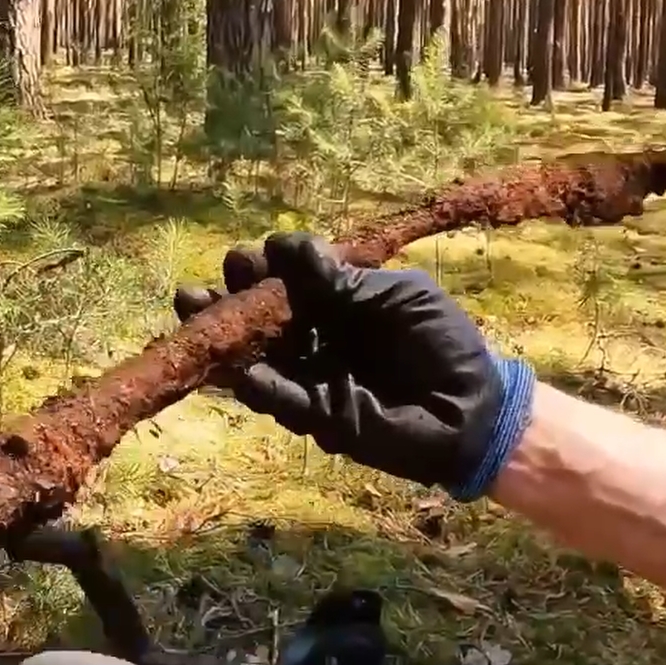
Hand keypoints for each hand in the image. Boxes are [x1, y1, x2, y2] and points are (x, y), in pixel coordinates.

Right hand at [174, 231, 534, 499]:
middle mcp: (315, 339)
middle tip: (198, 291)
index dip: (260, 270)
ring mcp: (312, 378)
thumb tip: (286, 248)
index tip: (248, 258)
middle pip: (257, 320)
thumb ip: (343, 280)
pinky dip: (261, 387)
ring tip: (194, 318)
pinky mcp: (319, 416)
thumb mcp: (398, 296)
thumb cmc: (442, 343)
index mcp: (336, 305)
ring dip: (224, 342)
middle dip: (225, 302)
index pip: (284, 284)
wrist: (471, 408)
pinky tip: (241, 372)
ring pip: (256, 359)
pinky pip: (282, 400)